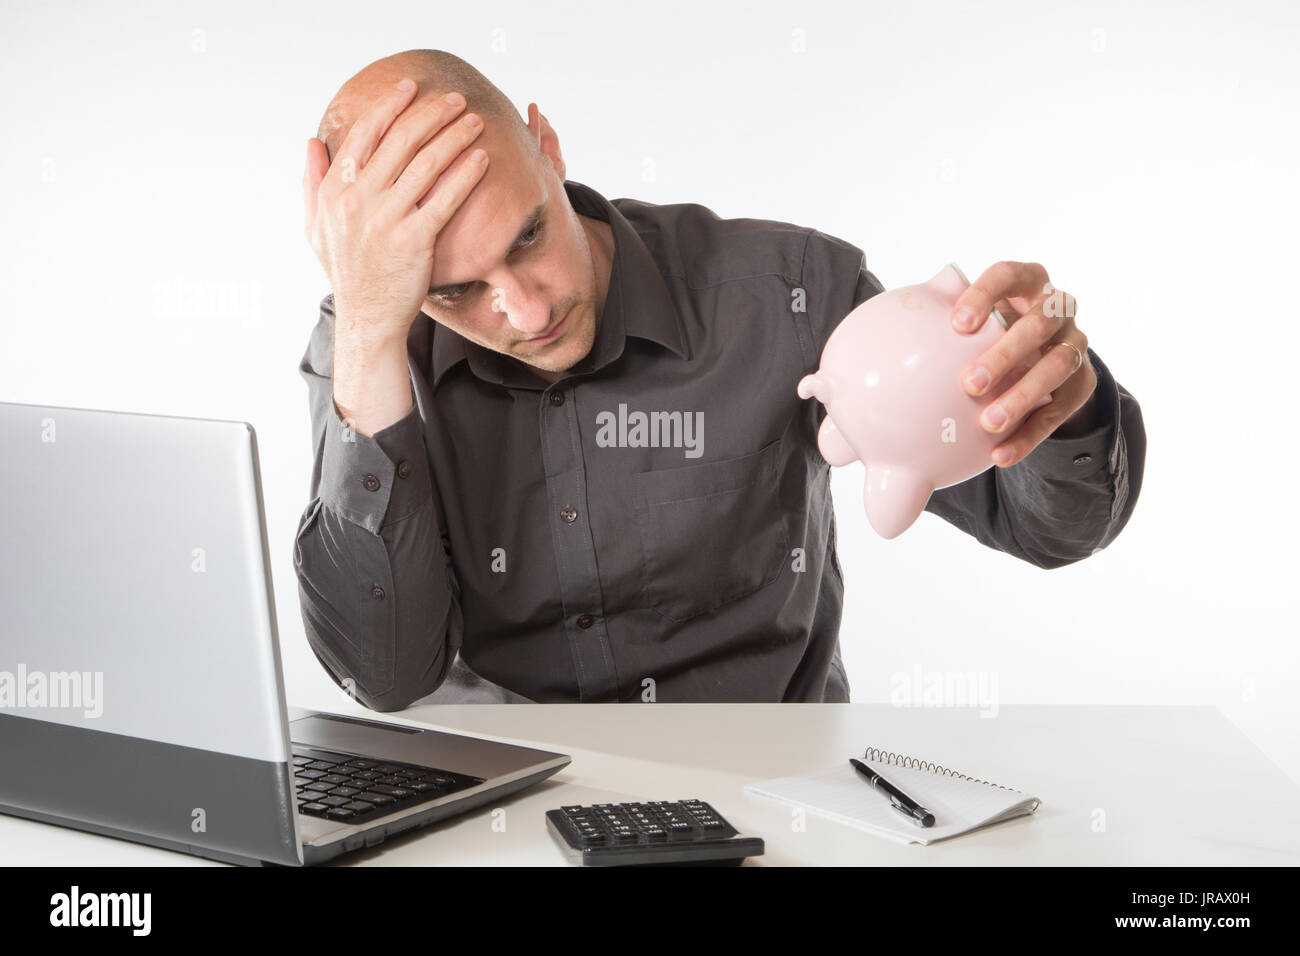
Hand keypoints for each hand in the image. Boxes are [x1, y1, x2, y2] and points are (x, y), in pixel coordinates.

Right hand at [302, 78, 489, 344]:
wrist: (367, 318)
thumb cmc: (346, 272)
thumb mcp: (316, 227)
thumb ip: (313, 183)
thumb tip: (312, 142)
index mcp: (336, 190)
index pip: (366, 134)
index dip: (391, 106)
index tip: (412, 88)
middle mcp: (359, 199)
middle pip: (402, 141)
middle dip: (433, 113)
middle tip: (456, 98)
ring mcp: (387, 219)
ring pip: (427, 163)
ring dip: (455, 136)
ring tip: (476, 121)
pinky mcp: (415, 241)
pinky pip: (446, 198)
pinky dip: (466, 174)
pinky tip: (482, 159)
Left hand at [949, 261, 1097, 467]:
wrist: (1035, 360)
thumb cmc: (984, 335)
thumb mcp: (966, 324)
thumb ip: (931, 327)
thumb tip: (858, 357)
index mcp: (1026, 282)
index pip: (1009, 274)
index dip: (985, 294)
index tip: (957, 325)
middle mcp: (1057, 308)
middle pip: (1040, 324)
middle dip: (1006, 353)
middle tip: (970, 383)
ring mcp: (1075, 343)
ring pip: (1058, 366)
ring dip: (1022, 395)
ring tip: (988, 422)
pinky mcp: (1083, 382)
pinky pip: (1060, 410)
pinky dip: (1030, 434)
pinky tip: (999, 454)